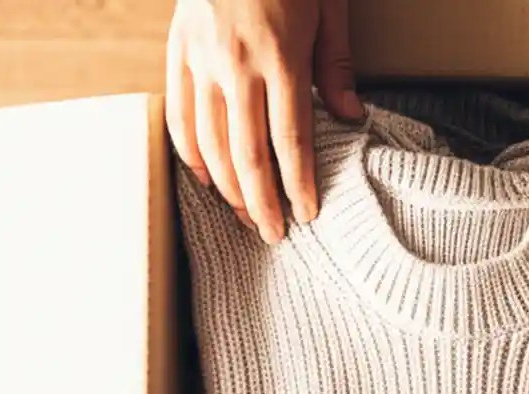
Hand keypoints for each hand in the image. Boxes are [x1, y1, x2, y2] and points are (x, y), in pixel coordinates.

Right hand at [165, 0, 364, 243]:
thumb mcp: (328, 10)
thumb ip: (336, 68)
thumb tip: (351, 119)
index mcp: (280, 56)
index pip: (291, 138)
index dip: (299, 184)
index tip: (308, 215)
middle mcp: (236, 64)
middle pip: (248, 153)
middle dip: (263, 201)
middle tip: (276, 235)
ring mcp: (200, 60)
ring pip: (210, 142)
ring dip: (229, 187)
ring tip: (247, 216)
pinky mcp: (177, 52)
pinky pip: (180, 115)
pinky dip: (192, 153)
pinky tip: (208, 178)